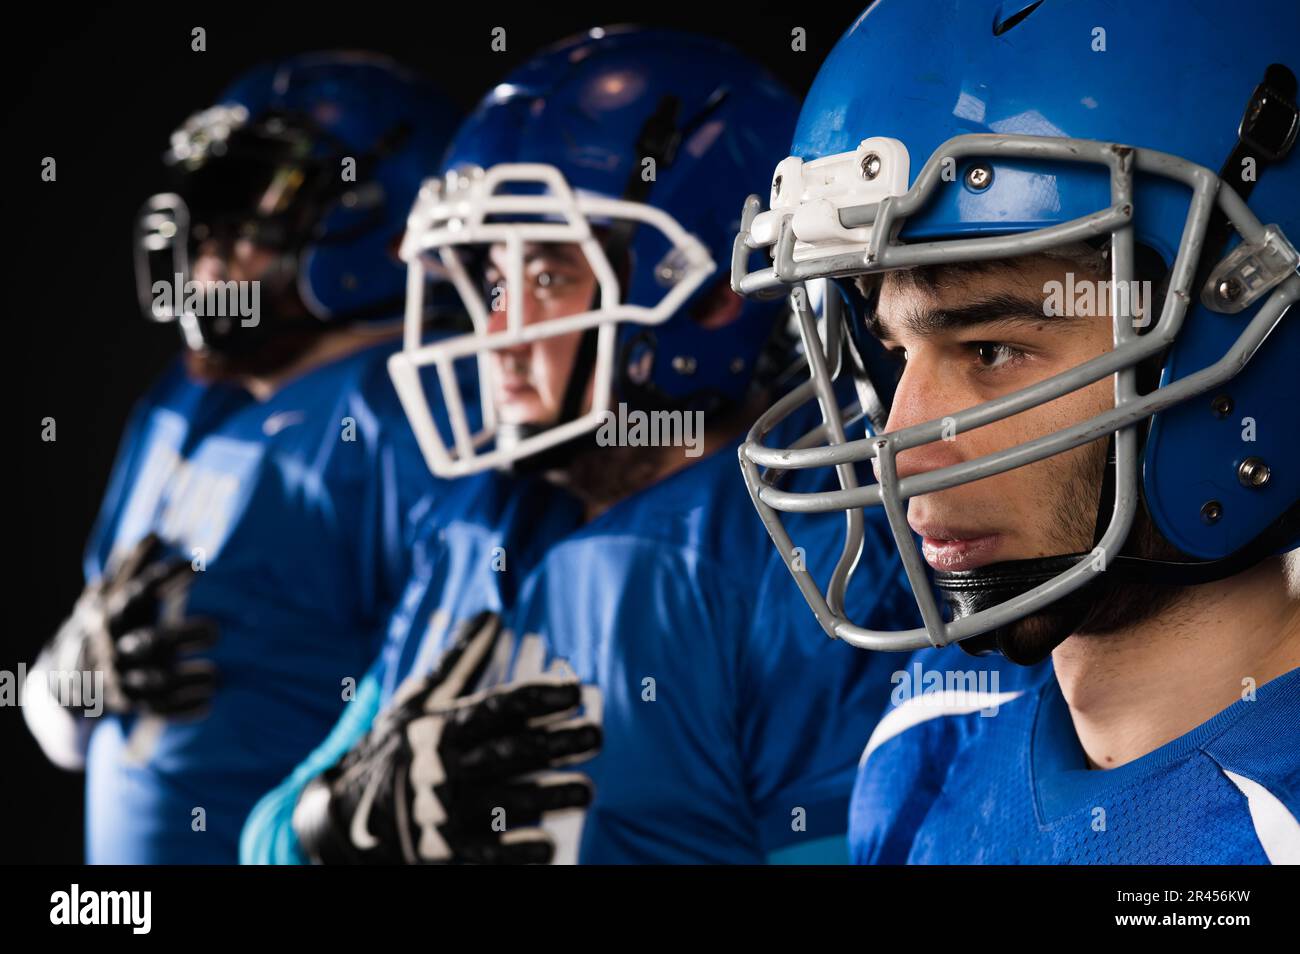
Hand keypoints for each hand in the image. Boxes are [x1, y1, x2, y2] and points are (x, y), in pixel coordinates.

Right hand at [74, 533, 218, 716]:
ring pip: (155, 681)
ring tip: (216, 675)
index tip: (197, 562)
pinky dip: (181, 709)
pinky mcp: (126, 706)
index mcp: (109, 617)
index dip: (164, 576)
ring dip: (187, 678)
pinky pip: (156, 710)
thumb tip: (153, 535)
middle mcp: (113, 648)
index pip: (137, 593)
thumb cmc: (102, 629)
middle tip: (217, 630)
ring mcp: (118, 679)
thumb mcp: (109, 600)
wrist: (61, 683)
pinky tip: (208, 704)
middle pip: (150, 642)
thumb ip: (130, 570)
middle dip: (184, 635)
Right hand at [293, 611, 600, 863]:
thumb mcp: (417, 700)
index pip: (498, 708)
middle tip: (597, 737)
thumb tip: (490, 614)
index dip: (539, 699)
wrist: (344, 815)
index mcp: (441, 726)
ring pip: (508, 800)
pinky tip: (549, 846)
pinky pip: (487, 851)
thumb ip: (459, 661)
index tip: (575, 693)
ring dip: (551, 797)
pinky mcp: (444, 849)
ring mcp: (444, 810)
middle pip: (513, 752)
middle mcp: (444, 766)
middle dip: (560, 744)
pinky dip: (517, 851)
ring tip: (588, 791)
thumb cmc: (392, 746)